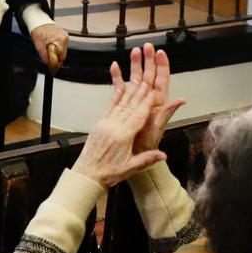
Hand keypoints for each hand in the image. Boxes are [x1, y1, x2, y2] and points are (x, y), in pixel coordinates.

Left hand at [31, 22, 68, 72]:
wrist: (40, 21)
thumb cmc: (38, 32)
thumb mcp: (38, 45)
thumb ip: (44, 55)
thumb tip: (47, 64)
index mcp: (60, 40)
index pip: (61, 57)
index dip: (56, 64)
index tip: (52, 69)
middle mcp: (65, 38)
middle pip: (63, 55)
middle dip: (56, 59)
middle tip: (49, 63)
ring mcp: (66, 36)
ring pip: (63, 51)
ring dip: (57, 54)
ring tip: (49, 51)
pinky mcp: (65, 35)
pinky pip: (63, 46)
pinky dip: (58, 48)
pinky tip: (52, 46)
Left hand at [72, 52, 167, 187]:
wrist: (87, 174)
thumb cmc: (109, 172)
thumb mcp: (130, 168)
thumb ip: (147, 159)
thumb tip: (164, 155)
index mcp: (123, 136)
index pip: (139, 115)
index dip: (147, 102)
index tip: (155, 91)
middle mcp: (114, 126)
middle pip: (130, 104)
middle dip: (141, 90)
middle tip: (148, 78)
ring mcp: (106, 123)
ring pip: (121, 102)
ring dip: (130, 89)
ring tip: (138, 78)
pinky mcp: (99, 123)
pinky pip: (110, 105)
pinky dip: (117, 95)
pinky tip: (121, 86)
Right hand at [113, 43, 186, 154]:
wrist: (134, 154)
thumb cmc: (148, 143)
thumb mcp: (158, 127)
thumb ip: (168, 112)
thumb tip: (182, 100)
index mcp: (158, 102)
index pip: (162, 79)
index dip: (162, 65)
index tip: (160, 52)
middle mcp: (148, 99)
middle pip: (149, 75)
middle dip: (148, 60)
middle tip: (146, 46)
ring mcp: (137, 101)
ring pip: (136, 78)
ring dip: (134, 65)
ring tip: (133, 51)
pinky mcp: (125, 105)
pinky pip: (121, 88)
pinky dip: (118, 77)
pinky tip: (115, 67)